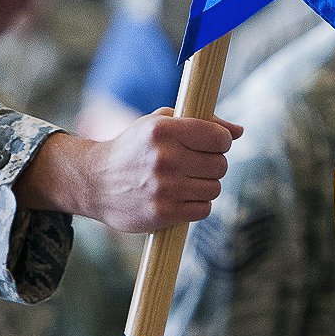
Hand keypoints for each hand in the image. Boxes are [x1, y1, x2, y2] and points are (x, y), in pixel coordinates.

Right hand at [15, 111, 243, 232]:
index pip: (218, 137)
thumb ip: (202, 122)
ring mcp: (163, 187)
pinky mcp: (162, 213)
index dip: (221, 141)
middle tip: (196, 164)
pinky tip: (182, 197)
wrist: (95, 182)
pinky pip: (203, 209)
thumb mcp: (160, 123)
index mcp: (164, 129)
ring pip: (214, 188)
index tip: (212, 144)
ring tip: (188, 181)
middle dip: (214, 163)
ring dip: (206, 185)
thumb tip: (238, 131)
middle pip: (220, 164)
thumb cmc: (134, 148)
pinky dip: (198, 205)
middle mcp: (164, 158)